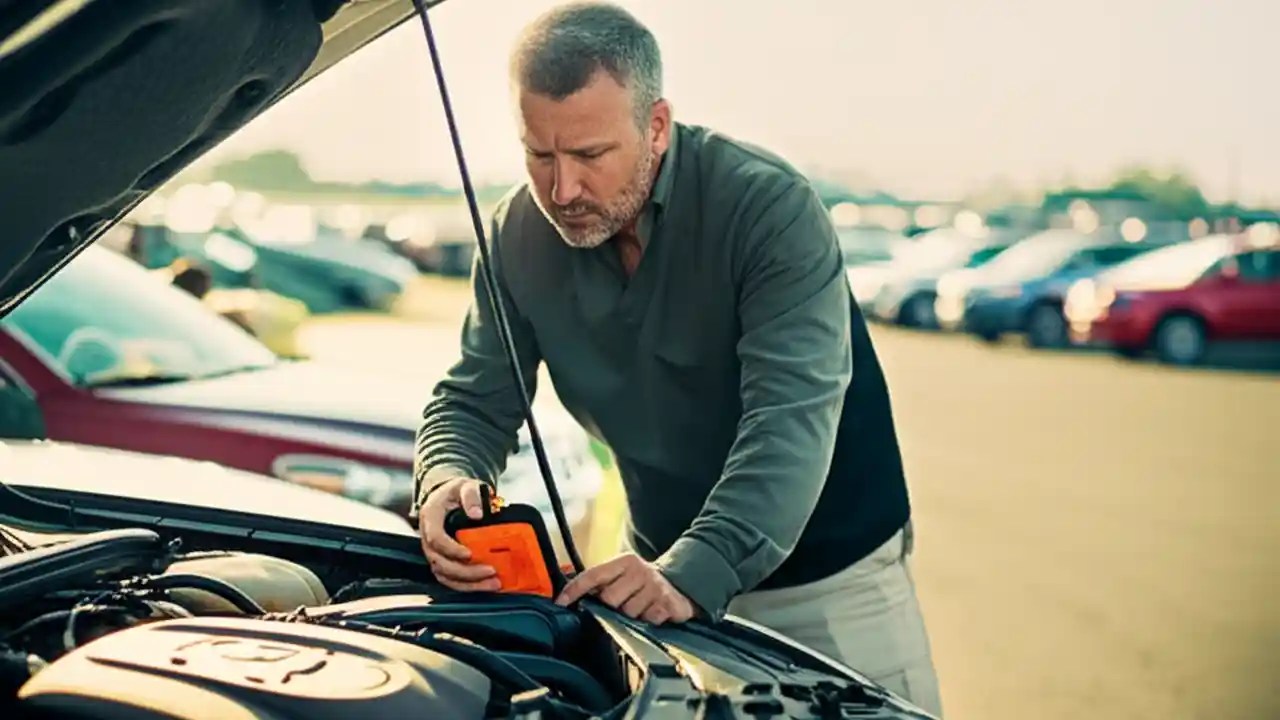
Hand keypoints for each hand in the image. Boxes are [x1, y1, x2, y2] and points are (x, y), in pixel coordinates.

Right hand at [417, 477, 500, 591]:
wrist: (449, 497)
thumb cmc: (457, 492)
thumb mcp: (466, 485)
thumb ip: (471, 496)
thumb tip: (477, 514)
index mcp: (430, 518)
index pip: (435, 539)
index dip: (451, 550)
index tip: (470, 554)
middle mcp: (428, 538)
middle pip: (440, 563)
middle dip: (466, 572)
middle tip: (491, 571)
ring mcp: (434, 552)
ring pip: (445, 576)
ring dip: (469, 584)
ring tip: (493, 583)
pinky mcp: (442, 561)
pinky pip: (451, 579)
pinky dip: (468, 586)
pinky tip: (486, 585)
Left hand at [555, 553, 694, 625]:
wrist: (679, 585)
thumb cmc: (641, 584)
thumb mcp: (623, 576)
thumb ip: (601, 582)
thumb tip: (568, 596)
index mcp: (624, 562)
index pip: (593, 575)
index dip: (575, 589)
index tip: (561, 602)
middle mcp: (639, 570)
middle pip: (610, 598)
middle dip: (614, 606)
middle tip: (624, 603)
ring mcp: (655, 586)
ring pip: (629, 613)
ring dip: (633, 616)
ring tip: (641, 607)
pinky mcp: (668, 602)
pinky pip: (649, 619)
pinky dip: (650, 621)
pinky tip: (654, 613)